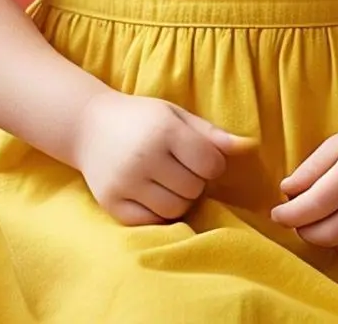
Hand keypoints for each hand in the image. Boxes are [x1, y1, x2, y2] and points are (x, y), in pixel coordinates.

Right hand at [75, 89, 250, 225]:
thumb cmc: (141, 117)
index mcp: (164, 131)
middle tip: (180, 168)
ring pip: (175, 210)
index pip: (210, 164)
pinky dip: (157, 213)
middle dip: (194, 181)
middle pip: (194, 189)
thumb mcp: (175, 115)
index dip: (211, 163)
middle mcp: (145, 158)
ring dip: (179, 199)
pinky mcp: (112, 203)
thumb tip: (248, 146)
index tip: (200, 156)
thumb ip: (211, 133)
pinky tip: (152, 194)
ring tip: (168, 181)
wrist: (88, 125)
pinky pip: (151, 222)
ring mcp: (126, 183)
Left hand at [270, 125, 337, 254]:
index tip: (276, 213)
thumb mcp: (335, 145)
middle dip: (302, 229)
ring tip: (313, 216)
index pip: (316, 204)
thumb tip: (285, 191)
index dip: (291, 214)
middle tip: (293, 216)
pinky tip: (335, 221)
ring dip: (319, 236)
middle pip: (327, 232)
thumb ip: (310, 169)